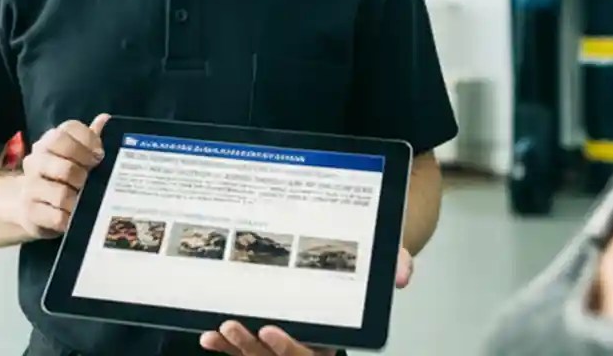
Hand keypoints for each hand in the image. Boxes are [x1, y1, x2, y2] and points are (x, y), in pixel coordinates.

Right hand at [15, 113, 109, 239]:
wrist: (29, 203)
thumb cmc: (60, 175)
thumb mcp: (75, 155)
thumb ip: (90, 139)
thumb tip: (105, 118)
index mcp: (49, 141)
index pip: (67, 132)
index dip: (89, 143)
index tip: (100, 156)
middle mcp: (36, 160)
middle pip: (65, 166)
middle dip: (84, 176)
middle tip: (93, 182)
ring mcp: (30, 186)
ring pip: (60, 193)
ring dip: (78, 200)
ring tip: (85, 201)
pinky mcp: (30, 212)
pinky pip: (56, 216)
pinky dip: (69, 218)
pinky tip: (74, 215)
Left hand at [199, 248, 413, 354]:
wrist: (353, 267)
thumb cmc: (362, 274)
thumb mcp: (383, 265)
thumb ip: (395, 265)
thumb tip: (402, 274)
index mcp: (332, 340)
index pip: (313, 354)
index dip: (290, 348)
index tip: (271, 331)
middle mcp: (308, 348)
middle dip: (254, 349)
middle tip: (235, 326)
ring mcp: (284, 346)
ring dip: (236, 348)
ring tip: (220, 329)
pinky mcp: (264, 341)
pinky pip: (244, 352)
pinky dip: (226, 347)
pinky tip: (210, 336)